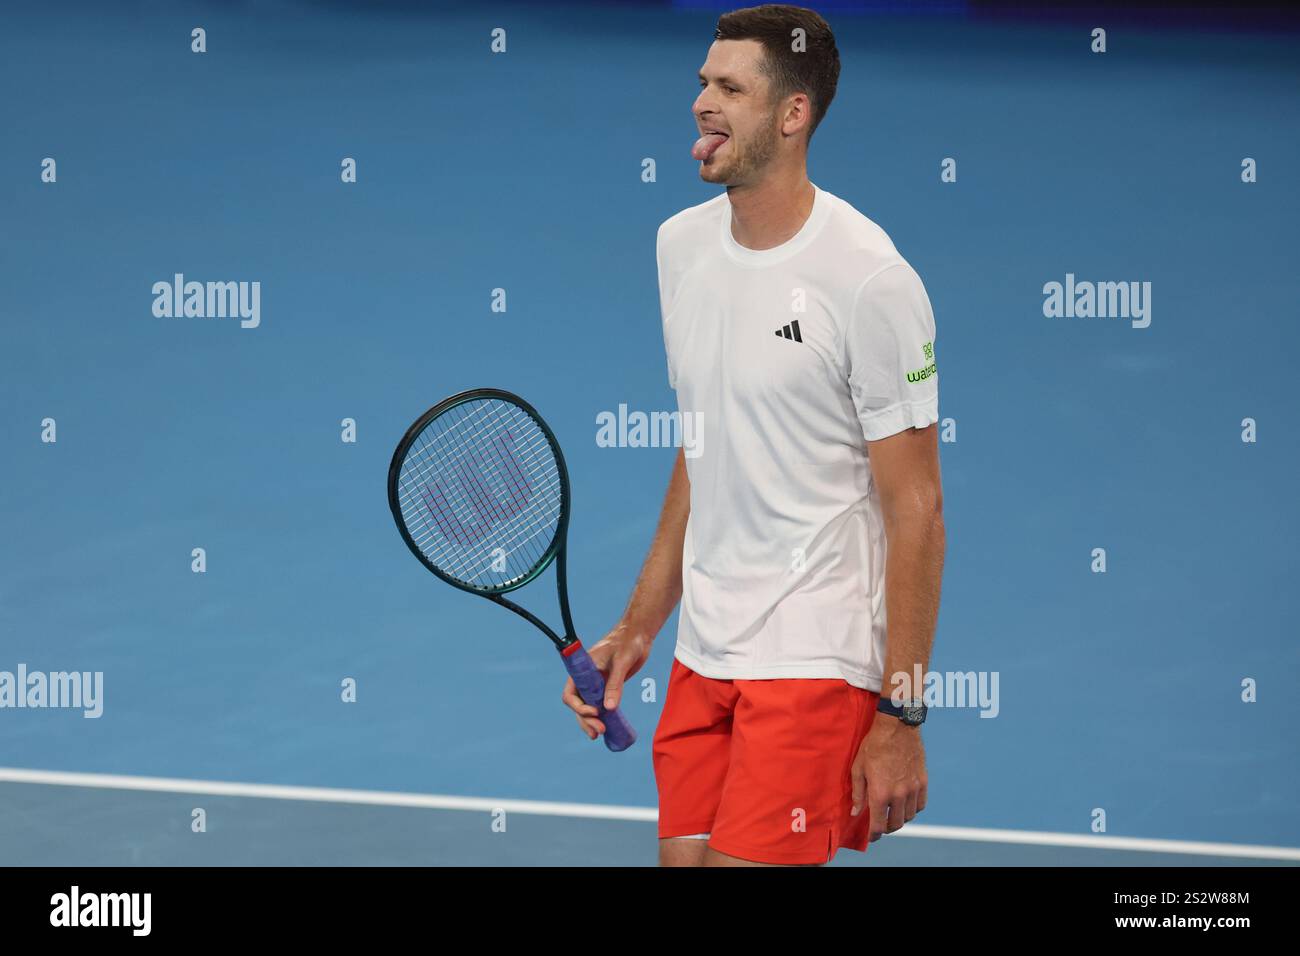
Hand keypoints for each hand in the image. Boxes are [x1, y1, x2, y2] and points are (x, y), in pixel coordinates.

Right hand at [560, 621, 652, 740]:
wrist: (638, 635)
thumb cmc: (627, 642)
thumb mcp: (621, 662)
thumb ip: (615, 684)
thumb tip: (609, 708)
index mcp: (582, 670)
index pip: (570, 693)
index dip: (578, 706)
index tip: (595, 712)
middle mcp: (586, 679)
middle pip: (578, 705)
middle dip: (586, 719)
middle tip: (599, 731)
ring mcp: (596, 684)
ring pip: (588, 708)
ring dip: (591, 722)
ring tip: (598, 735)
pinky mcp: (608, 687)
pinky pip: (601, 705)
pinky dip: (602, 717)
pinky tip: (606, 729)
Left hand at [850, 713, 926, 840]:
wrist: (897, 727)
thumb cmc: (874, 745)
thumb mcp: (858, 768)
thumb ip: (858, 793)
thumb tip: (855, 813)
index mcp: (880, 793)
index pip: (878, 825)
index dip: (874, 835)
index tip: (871, 837)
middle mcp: (899, 795)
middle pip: (895, 824)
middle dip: (886, 828)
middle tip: (880, 825)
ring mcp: (913, 789)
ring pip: (909, 816)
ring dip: (900, 819)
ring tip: (892, 814)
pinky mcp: (923, 781)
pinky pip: (921, 805)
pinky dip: (913, 809)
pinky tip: (906, 805)